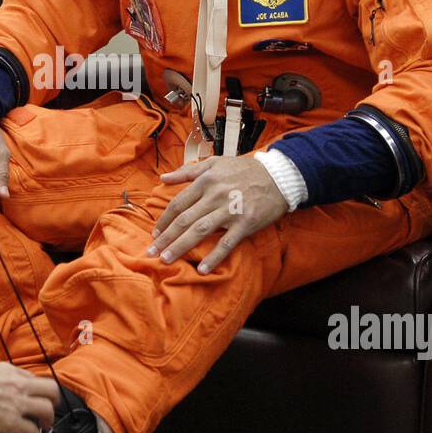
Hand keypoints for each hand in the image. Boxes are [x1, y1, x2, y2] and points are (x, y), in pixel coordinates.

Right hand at [0, 362, 59, 432]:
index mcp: (11, 372)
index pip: (33, 378)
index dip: (38, 388)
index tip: (38, 394)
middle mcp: (18, 386)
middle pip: (51, 390)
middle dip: (54, 400)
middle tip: (52, 408)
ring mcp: (17, 404)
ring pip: (46, 409)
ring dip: (48, 419)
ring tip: (45, 426)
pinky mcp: (11, 422)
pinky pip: (31, 430)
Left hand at [148, 156, 287, 273]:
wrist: (279, 176)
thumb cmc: (244, 170)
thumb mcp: (215, 163)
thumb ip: (188, 171)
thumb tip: (163, 178)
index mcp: (206, 180)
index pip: (178, 203)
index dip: (164, 220)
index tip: (155, 234)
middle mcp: (215, 195)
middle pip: (185, 219)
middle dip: (166, 237)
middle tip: (152, 252)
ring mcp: (231, 210)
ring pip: (200, 231)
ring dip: (181, 246)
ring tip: (167, 259)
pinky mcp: (246, 223)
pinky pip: (227, 243)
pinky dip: (214, 257)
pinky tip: (202, 269)